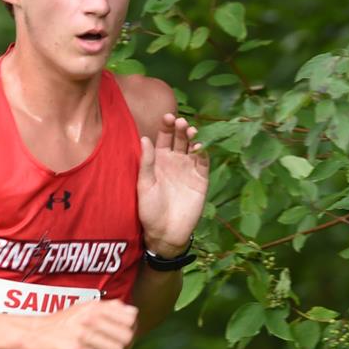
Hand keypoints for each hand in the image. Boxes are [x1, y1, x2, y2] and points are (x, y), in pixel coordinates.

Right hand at [18, 299, 138, 348]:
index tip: (117, 335)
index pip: (130, 318)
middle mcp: (90, 318)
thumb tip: (133, 312)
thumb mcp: (84, 308)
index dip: (128, 329)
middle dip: (120, 344)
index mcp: (95, 307)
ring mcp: (83, 334)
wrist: (33, 334)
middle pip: (126, 336)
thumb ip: (109, 308)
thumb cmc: (60, 323)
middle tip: (108, 346)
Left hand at [137, 113, 208, 257]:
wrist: (165, 232)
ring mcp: (189, 169)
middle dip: (181, 128)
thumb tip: (144, 138)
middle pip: (180, 138)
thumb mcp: (145, 185)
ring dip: (193, 137)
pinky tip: (199, 147)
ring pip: (193, 146)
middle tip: (181, 123)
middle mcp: (175, 161)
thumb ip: (146, 162)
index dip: (166, 125)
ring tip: (190, 131)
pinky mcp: (201, 179)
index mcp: (159, 160)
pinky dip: (204, 152)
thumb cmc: (149, 210)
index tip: (167, 116)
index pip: (164, 137)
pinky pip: (203, 162)